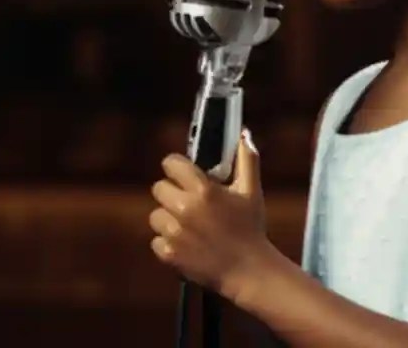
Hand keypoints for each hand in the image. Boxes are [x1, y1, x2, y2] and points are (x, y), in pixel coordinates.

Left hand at [149, 128, 273, 302]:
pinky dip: (168, 242)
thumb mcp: (251, 191)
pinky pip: (156, 240)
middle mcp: (185, 208)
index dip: (177, 167)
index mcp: (203, 190)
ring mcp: (175, 232)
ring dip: (169, 219)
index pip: (171, 164)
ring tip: (189, 226)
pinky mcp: (169, 253)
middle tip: (189, 203)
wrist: (249, 271)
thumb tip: (244, 135)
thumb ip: (247, 159)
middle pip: (158, 188)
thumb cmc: (251, 229)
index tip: (182, 174)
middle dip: (172, 193)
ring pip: (155, 215)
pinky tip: (187, 244)